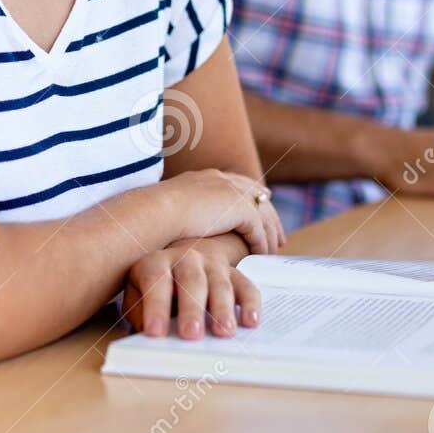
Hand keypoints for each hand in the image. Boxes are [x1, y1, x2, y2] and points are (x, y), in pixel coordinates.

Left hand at [123, 235, 261, 338]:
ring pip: (219, 283)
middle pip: (191, 280)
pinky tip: (251, 321)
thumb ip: (142, 315)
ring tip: (224, 332)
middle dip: (192, 308)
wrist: (182, 262)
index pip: (155, 280)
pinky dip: (250, 303)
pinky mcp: (233, 273)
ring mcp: (212, 264)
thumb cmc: (156, 289)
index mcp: (156, 262)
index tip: (155, 333)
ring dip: (222, 308)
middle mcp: (186, 258)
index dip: (155, 306)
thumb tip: (152, 338)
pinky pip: (245, 286)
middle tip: (192, 334)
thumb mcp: (138, 298)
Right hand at [156, 168, 285, 254]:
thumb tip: (182, 226)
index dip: (252, 195)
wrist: (156, 212)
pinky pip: (258, 229)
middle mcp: (224, 181)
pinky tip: (263, 255)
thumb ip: (185, 212)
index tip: (263, 202)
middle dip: (269, 214)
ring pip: (262, 214)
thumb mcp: (173, 209)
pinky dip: (262, 243)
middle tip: (277, 233)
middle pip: (257, 196)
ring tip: (274, 249)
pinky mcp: (240, 209)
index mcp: (209, 177)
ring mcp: (233, 193)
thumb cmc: (155, 216)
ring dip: (269, 233)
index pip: (238, 183)